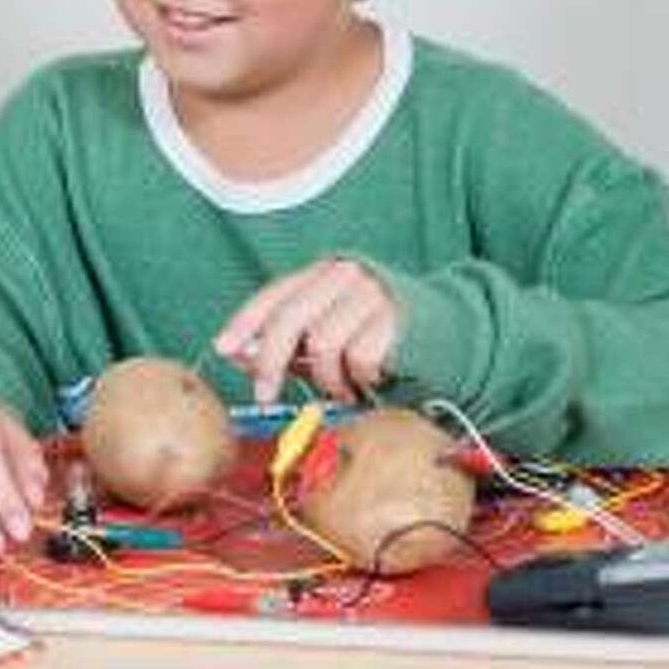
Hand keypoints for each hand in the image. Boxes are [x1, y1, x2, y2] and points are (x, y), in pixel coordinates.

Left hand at [213, 257, 401, 403]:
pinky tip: (365, 381)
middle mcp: (343, 277)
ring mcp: (371, 295)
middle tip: (264, 393)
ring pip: (323, 343)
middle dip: (270, 361)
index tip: (224, 348)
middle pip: (291, 318)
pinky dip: (356, 379)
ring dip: (325, 377)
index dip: (245, 323)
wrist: (445, 329)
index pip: (274, 295)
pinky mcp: (396, 320)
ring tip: (339, 387)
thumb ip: (286, 341)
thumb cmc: (373, 333)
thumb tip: (239, 355)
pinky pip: (359, 358)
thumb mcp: (325, 331)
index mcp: (321, 274)